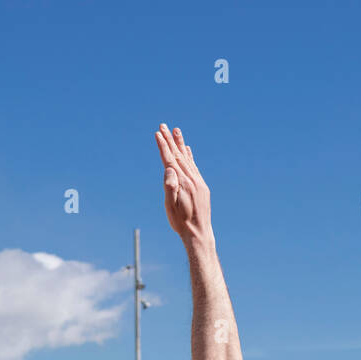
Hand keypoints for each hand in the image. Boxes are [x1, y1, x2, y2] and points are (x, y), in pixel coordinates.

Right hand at [154, 124, 212, 243]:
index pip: (170, 160)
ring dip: (180, 144)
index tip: (158, 133)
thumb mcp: (170, 207)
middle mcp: (191, 179)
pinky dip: (190, 156)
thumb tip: (169, 169)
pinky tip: (187, 149)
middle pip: (178, 155)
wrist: (199, 233)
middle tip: (163, 126)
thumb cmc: (181, 223)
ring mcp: (198, 182)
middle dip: (170, 140)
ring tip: (176, 131)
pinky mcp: (202, 187)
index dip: (163, 146)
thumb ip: (169, 187)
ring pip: (187, 159)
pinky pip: (194, 167)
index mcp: (181, 183)